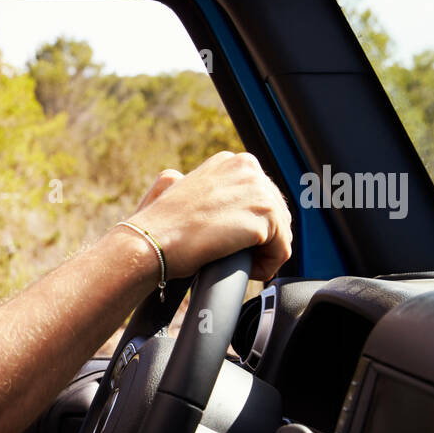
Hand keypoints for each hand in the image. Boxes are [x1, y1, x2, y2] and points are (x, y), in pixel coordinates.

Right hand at [120, 151, 292, 281]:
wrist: (151, 241)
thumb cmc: (160, 227)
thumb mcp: (185, 191)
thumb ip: (213, 189)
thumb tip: (230, 207)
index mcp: (230, 161)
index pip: (261, 195)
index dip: (252, 224)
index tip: (238, 242)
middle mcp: (247, 167)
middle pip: (276, 211)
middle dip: (263, 239)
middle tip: (242, 258)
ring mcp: (258, 189)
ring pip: (281, 231)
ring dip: (265, 253)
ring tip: (244, 265)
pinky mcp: (264, 216)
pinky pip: (282, 250)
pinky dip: (269, 265)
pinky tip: (249, 271)